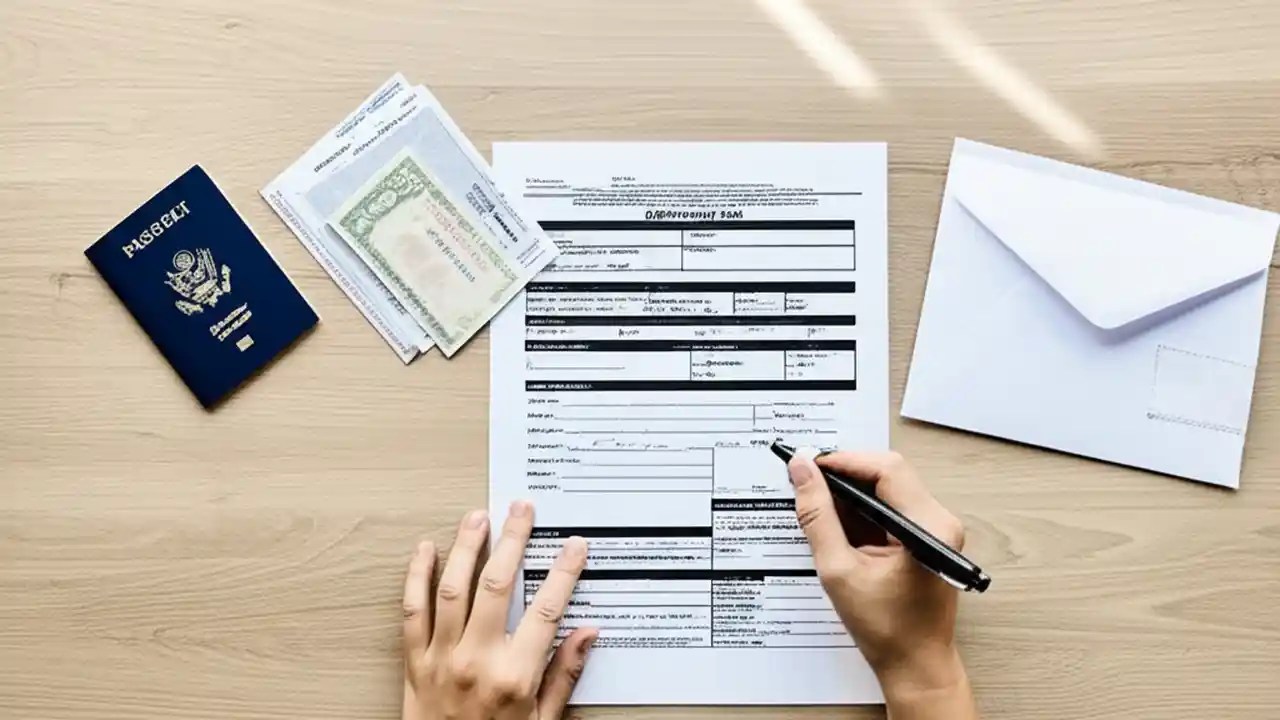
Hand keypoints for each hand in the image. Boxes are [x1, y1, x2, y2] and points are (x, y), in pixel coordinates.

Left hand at [401, 503, 596, 719]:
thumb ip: (564, 675)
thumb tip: (588, 634)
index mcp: (514, 676)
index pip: (545, 610)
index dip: (563, 573)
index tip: (573, 547)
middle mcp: (476, 661)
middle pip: (496, 585)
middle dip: (513, 540)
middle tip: (521, 509)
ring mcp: (442, 658)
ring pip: (452, 588)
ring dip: (466, 547)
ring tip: (477, 518)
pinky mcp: (415, 662)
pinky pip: (412, 610)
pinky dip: (417, 577)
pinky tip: (425, 551)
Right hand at [788, 450, 977, 716]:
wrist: (915, 664)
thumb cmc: (887, 629)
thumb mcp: (839, 570)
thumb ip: (817, 517)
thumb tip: (803, 473)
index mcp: (927, 527)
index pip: (885, 469)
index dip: (843, 461)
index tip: (809, 465)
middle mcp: (939, 521)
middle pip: (888, 473)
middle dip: (844, 474)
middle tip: (807, 481)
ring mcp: (935, 528)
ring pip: (888, 488)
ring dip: (851, 492)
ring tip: (817, 505)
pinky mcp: (926, 536)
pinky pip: (891, 507)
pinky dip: (862, 510)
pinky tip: (838, 524)